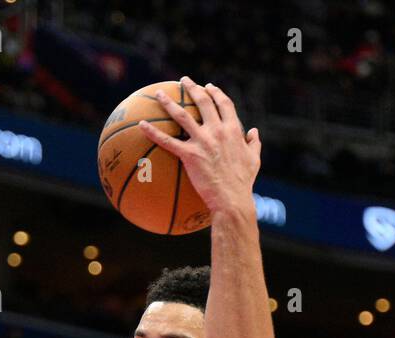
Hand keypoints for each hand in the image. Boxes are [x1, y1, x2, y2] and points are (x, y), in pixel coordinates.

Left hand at [137, 76, 260, 215]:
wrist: (232, 198)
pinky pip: (167, 141)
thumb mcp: (254, 159)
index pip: (224, 104)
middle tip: (183, 81)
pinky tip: (141, 125)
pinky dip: (153, 132)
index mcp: (233, 130)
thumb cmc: (243, 182)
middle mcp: (217, 131)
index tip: (209, 86)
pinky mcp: (189, 155)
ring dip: (169, 102)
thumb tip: (254, 132)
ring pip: (182, 115)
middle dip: (193, 88)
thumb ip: (254, 143)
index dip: (216, 93)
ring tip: (159, 93)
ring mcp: (202, 141)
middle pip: (203, 102)